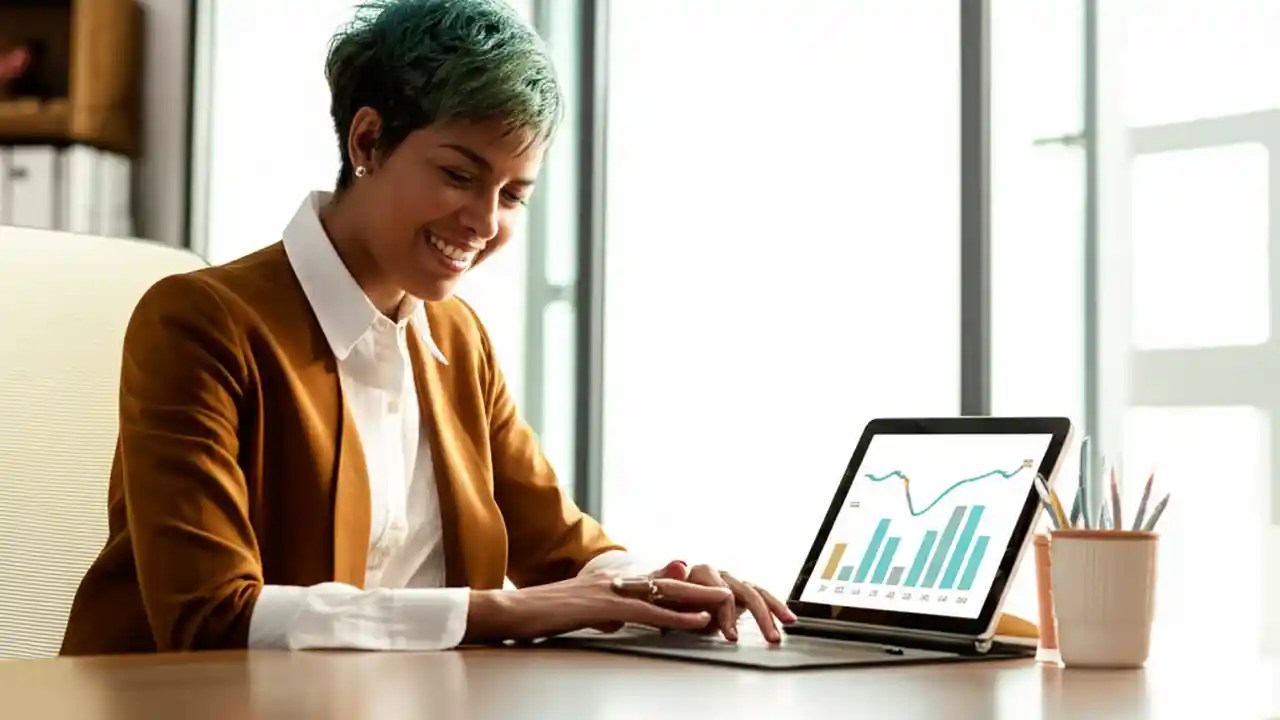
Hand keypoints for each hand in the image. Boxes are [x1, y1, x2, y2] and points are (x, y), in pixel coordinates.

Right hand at [463, 572, 733, 642]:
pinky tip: (696, 620)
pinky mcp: (603, 606)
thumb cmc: (536, 615)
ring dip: (697, 598)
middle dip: (699, 587)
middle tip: (728, 590)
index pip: (652, 583)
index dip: (681, 587)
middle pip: (666, 583)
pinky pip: (648, 612)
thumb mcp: (576, 613)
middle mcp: (612, 581)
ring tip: (725, 602)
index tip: (706, 589)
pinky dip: (676, 616)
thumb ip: (600, 613)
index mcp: (606, 583)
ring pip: (664, 593)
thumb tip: (615, 620)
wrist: (508, 612)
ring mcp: (608, 591)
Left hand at [651, 560, 797, 643]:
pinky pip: (760, 597)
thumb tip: (680, 565)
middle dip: (761, 615)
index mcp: (700, 574)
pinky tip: (787, 619)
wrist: (658, 595)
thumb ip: (667, 577)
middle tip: (770, 637)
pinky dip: (774, 607)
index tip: (731, 636)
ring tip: (788, 625)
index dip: (729, 614)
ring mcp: (730, 583)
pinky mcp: (738, 593)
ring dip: (773, 610)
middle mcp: (719, 576)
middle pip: (746, 591)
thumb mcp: (657, 588)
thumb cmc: (659, 596)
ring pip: (757, 593)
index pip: (723, 592)